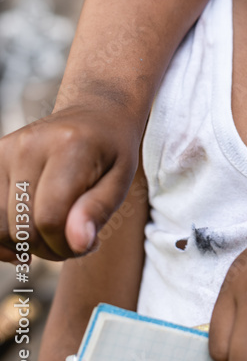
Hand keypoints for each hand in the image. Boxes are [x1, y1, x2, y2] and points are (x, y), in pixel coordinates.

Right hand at [0, 105, 139, 260]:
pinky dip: (5, 235)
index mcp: (69, 146)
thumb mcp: (121, 179)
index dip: (65, 245)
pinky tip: (29, 231)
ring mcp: (7, 150)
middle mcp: (30, 144)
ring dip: (26, 244)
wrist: (94, 112)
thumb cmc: (111, 150)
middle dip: (49, 248)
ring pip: (0, 228)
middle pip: (23, 228)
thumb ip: (98, 210)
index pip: (50, 218)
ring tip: (54, 231)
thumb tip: (78, 243)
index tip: (86, 244)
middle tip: (72, 239)